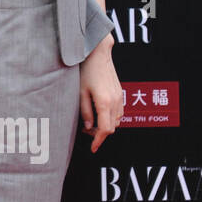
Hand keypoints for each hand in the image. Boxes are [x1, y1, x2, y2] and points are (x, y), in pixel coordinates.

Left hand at [79, 37, 120, 151]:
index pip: (105, 130)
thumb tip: (88, 126)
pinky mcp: (120, 94)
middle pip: (112, 128)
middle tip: (85, 131)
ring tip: (90, 122)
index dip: (98, 141)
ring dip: (106, 126)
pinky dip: (110, 118)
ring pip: (117, 121)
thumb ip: (85, 111)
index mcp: (104, 103)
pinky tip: (99, 113)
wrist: (98, 54)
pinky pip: (119, 112)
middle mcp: (115, 102)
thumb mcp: (80, 92)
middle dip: (99, 134)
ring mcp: (119, 97)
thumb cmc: (87, 71)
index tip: (92, 148)